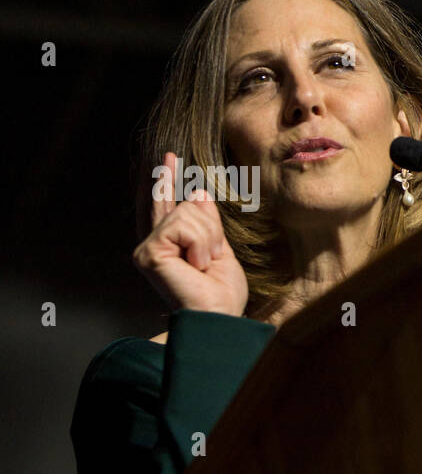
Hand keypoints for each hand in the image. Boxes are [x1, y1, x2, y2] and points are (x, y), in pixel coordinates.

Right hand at [133, 152, 248, 316]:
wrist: (219, 317)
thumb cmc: (221, 293)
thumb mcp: (220, 249)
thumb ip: (207, 221)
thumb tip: (197, 192)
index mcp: (171, 244)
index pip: (167, 205)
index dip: (167, 180)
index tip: (169, 157)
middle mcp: (154, 244)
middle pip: (186, 207)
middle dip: (210, 230)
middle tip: (210, 260)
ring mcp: (148, 248)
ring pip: (187, 213)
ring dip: (207, 240)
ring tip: (203, 265)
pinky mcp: (148, 252)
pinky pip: (182, 225)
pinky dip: (200, 244)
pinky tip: (196, 265)